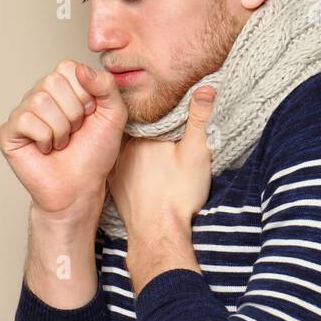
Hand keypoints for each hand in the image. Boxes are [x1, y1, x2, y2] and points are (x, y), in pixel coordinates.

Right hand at [0, 60, 127, 223]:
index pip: (68, 68)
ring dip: (60, 129)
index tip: (88, 115)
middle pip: (53, 82)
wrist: (80, 188)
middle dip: (73, 112)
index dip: (85, 94)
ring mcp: (21, 113)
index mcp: (61, 86)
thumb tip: (80, 69)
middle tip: (74, 131)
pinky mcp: (8, 132)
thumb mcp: (114, 114)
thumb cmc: (94, 153)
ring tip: (60, 142)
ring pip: (40, 102)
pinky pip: (26, 121)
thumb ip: (106, 84)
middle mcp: (39, 95)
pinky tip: (45, 149)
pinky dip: (44, 139)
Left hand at [108, 85, 216, 241]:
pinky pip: (121, 165)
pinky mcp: (114, 183)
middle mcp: (122, 147)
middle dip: (148, 128)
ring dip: (138, 147)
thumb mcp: (196, 152)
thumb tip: (206, 87)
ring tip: (157, 154)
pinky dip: (132, 164)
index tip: (171, 114)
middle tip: (166, 137)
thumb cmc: (178, 193)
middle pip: (134, 129)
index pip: (145, 112)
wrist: (159, 232)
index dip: (158, 110)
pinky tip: (145, 171)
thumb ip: (199, 118)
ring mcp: (115, 166)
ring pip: (126, 147)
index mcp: (141, 134)